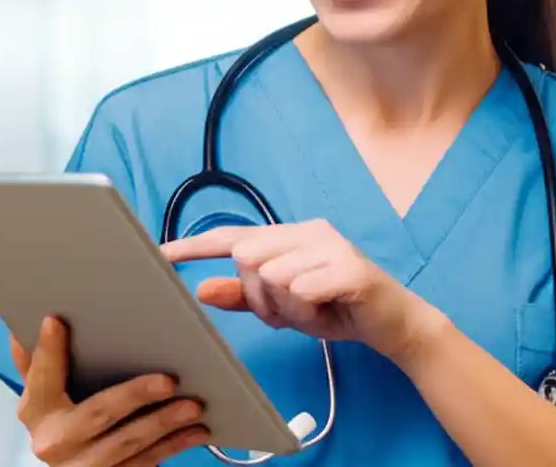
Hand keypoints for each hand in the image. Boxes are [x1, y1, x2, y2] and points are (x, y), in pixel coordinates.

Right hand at [10, 317, 210, 465]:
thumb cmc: (62, 419)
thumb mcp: (44, 392)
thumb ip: (38, 361)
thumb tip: (33, 320)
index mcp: (36, 411)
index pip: (41, 378)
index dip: (48, 351)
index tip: (56, 322)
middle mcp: (55, 442)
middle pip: (97, 414)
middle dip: (134, 396)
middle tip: (168, 380)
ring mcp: (84, 466)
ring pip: (128, 443)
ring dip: (163, 423)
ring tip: (192, 405)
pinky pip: (146, 463)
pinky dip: (174, 445)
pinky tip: (195, 430)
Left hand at [160, 219, 447, 362]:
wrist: (395, 325)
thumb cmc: (338, 310)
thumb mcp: (284, 309)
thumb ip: (244, 298)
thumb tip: (202, 289)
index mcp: (290, 235)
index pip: (232, 236)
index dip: (194, 246)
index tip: (160, 254)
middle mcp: (308, 231)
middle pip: (248, 257)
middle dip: (257, 296)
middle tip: (285, 315)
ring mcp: (330, 245)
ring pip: (272, 276)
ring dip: (285, 308)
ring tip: (313, 312)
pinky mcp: (348, 266)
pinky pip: (301, 288)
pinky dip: (307, 310)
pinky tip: (328, 311)